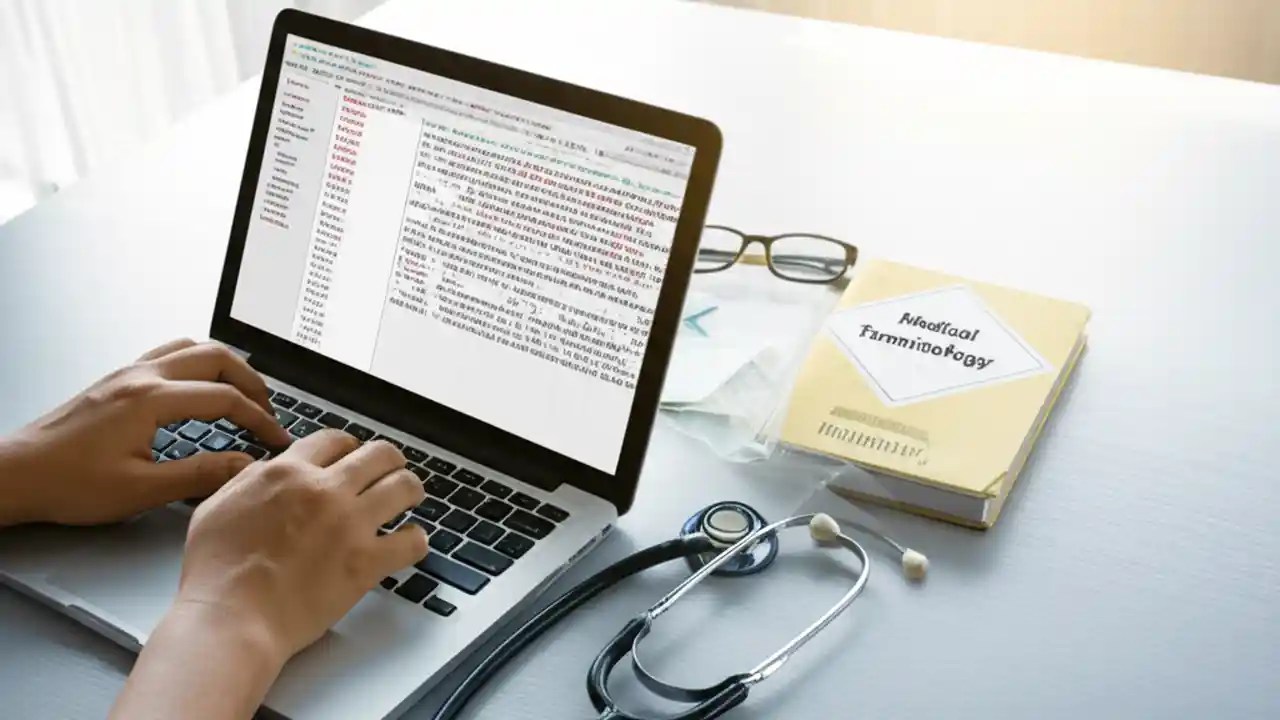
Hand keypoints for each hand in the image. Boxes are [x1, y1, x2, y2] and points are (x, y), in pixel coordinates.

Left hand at [0, 338, 291, 526]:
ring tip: (244, 393)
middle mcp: (140, 377)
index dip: (260, 419)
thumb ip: (200, 474)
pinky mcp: (116, 380)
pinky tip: (200, 386)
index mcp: (150, 400)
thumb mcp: (141, 489)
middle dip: (252, 382)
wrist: (16, 475)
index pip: (225, 399)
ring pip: (192, 348)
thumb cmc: (68, 484)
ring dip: (226, 366)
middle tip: (270, 410)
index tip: (276, 439)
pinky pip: (168, 353)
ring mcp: (126, 373)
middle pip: (216, 357)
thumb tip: (245, 465)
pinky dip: (197, 362)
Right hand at [108, 431, 427, 719]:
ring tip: (411, 497)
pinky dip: (416, 540)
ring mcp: (350, 525)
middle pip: (379, 454)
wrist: (231, 618)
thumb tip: (265, 469)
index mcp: (287, 473)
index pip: (333, 440)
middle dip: (390, 460)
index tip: (353, 455)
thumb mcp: (215, 507)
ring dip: (411, 489)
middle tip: (392, 470)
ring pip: (403, 487)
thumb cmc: (216, 572)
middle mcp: (324, 491)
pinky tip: (410, 543)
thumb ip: (246, 481)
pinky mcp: (367, 562)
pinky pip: (412, 541)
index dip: (348, 446)